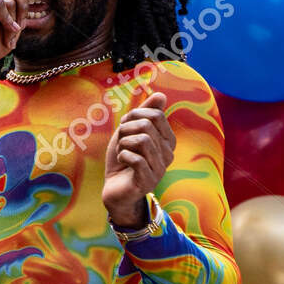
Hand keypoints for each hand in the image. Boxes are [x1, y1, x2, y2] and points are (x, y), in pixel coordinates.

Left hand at [103, 92, 174, 226]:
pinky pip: (136, 159)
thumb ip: (145, 113)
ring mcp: (160, 169)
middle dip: (127, 130)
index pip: (156, 115)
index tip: (125, 127)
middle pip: (147, 126)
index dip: (134, 116)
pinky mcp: (148, 182)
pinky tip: (122, 162)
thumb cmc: (123, 159)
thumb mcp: (130, 132)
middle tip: (121, 142)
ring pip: (143, 140)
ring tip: (122, 152)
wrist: (114, 188)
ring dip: (124, 143)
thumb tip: (161, 95)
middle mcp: (168, 155)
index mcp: (168, 141)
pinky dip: (123, 156)